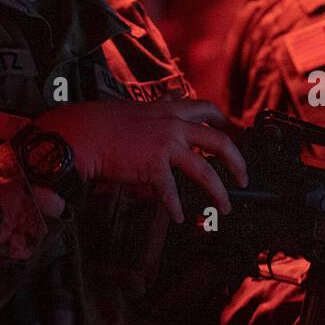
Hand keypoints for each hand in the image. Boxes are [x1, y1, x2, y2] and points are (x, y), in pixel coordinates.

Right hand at [35, 99, 247, 221]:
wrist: (81, 133)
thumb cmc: (100, 124)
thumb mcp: (135, 110)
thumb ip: (157, 114)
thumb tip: (171, 114)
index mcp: (168, 109)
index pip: (206, 108)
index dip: (224, 121)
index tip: (232, 130)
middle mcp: (173, 124)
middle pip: (220, 141)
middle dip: (238, 162)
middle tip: (243, 178)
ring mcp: (166, 145)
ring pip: (205, 171)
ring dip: (219, 192)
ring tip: (225, 206)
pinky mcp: (153, 165)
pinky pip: (171, 191)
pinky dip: (176, 207)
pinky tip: (178, 216)